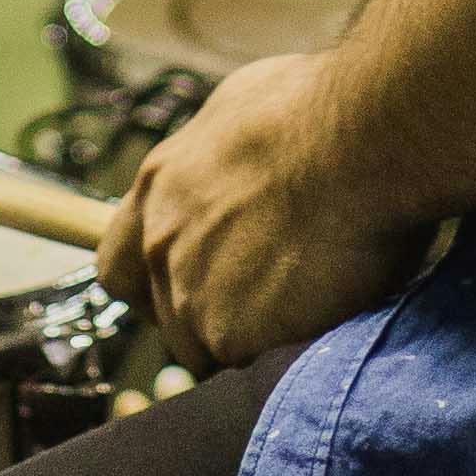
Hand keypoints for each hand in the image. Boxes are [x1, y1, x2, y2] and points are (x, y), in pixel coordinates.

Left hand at [98, 50, 434, 375]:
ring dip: (252, 341)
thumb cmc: (319, 109)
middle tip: (274, 299)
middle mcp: (162, 245)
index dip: (154, 286)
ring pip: (209, 350)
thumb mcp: (244, 108)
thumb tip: (237, 163)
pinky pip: (250, 368)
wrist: (355, 141)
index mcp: (160, 187)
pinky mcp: (228, 336)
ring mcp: (189, 295)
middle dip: (215, 316)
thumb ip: (222, 157)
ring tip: (310, 308)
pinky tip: (322, 323)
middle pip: (169, 316)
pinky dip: (283, 356)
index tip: (192, 288)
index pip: (120, 267)